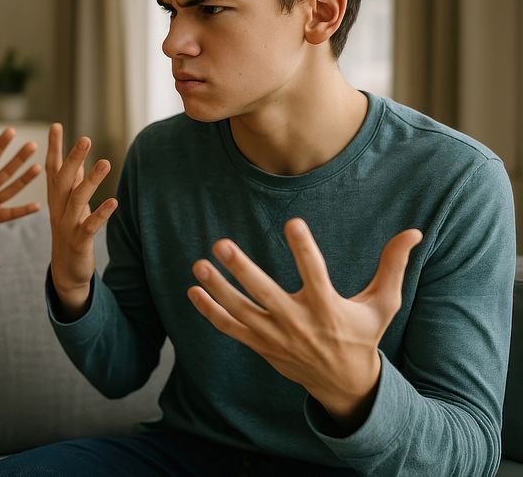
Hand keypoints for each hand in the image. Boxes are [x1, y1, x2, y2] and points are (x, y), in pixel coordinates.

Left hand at [0, 128, 40, 250]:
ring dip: (25, 179)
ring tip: (39, 167)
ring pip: (12, 188)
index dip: (0, 145)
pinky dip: (24, 210)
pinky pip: (11, 213)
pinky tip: (37, 205)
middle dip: (19, 158)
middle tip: (33, 145)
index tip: (11, 130)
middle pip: (6, 170)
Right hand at [45, 123, 117, 319]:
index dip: (54, 148)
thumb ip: (72, 185)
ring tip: (106, 162)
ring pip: (77, 200)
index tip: (55, 125)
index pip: (52, 170)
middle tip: (85, 139)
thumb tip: (75, 161)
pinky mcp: (78, 242)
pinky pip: (90, 226)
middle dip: (73, 159)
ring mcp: (67, 226)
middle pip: (63, 180)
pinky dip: (101, 214)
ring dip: (91, 181)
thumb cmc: (70, 234)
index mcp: (55, 200)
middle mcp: (58, 210)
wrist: (66, 273)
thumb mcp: (69, 207)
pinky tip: (114, 202)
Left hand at [188, 218, 421, 431]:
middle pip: (265, 293)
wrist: (345, 385)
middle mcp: (298, 322)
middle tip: (221, 244)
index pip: (315, 273)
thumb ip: (393, 266)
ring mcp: (275, 336)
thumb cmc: (363, 336)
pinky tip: (193, 291)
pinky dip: (210, 312)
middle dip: (242, 269)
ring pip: (240, 311)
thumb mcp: (384, 304)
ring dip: (217, 289)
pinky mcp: (261, 346)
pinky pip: (230, 329)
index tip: (292, 222)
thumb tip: (414, 231)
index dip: (304, 248)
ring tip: (199, 264)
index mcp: (328, 308)